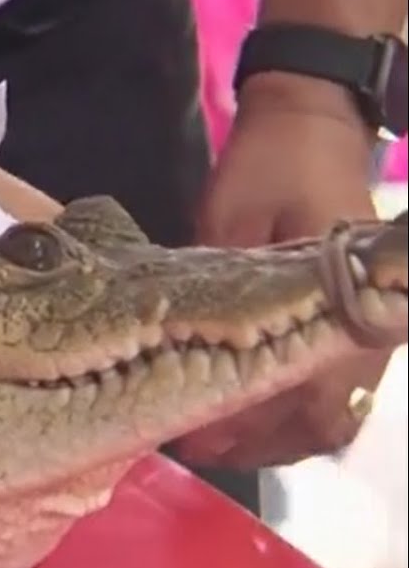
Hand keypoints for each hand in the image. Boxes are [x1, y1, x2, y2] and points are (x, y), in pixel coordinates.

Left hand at [181, 76, 391, 468]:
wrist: (314, 117)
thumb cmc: (269, 165)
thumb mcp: (228, 226)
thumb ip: (224, 297)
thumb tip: (195, 366)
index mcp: (343, 302)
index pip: (305, 398)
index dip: (251, 429)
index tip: (197, 438)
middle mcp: (369, 326)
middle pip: (325, 421)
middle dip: (261, 445)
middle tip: (200, 450)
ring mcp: (371, 326)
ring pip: (337, 414)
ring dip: (280, 435)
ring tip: (219, 442)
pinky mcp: (360, 319)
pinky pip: (340, 389)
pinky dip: (299, 412)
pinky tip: (252, 414)